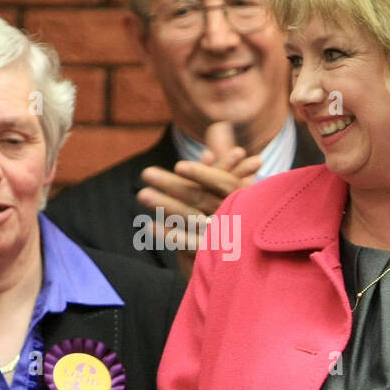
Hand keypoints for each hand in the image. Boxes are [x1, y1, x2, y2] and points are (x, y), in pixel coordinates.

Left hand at [138, 122, 258, 250]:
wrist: (248, 252)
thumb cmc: (237, 212)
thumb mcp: (234, 186)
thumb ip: (224, 162)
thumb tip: (215, 134)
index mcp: (243, 196)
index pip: (223, 183)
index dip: (202, 173)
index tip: (179, 166)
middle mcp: (235, 215)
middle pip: (201, 199)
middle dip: (173, 186)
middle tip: (145, 173)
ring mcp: (224, 236)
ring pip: (192, 219)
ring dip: (166, 206)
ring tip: (142, 194)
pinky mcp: (214, 254)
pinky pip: (189, 245)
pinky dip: (170, 235)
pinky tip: (149, 226)